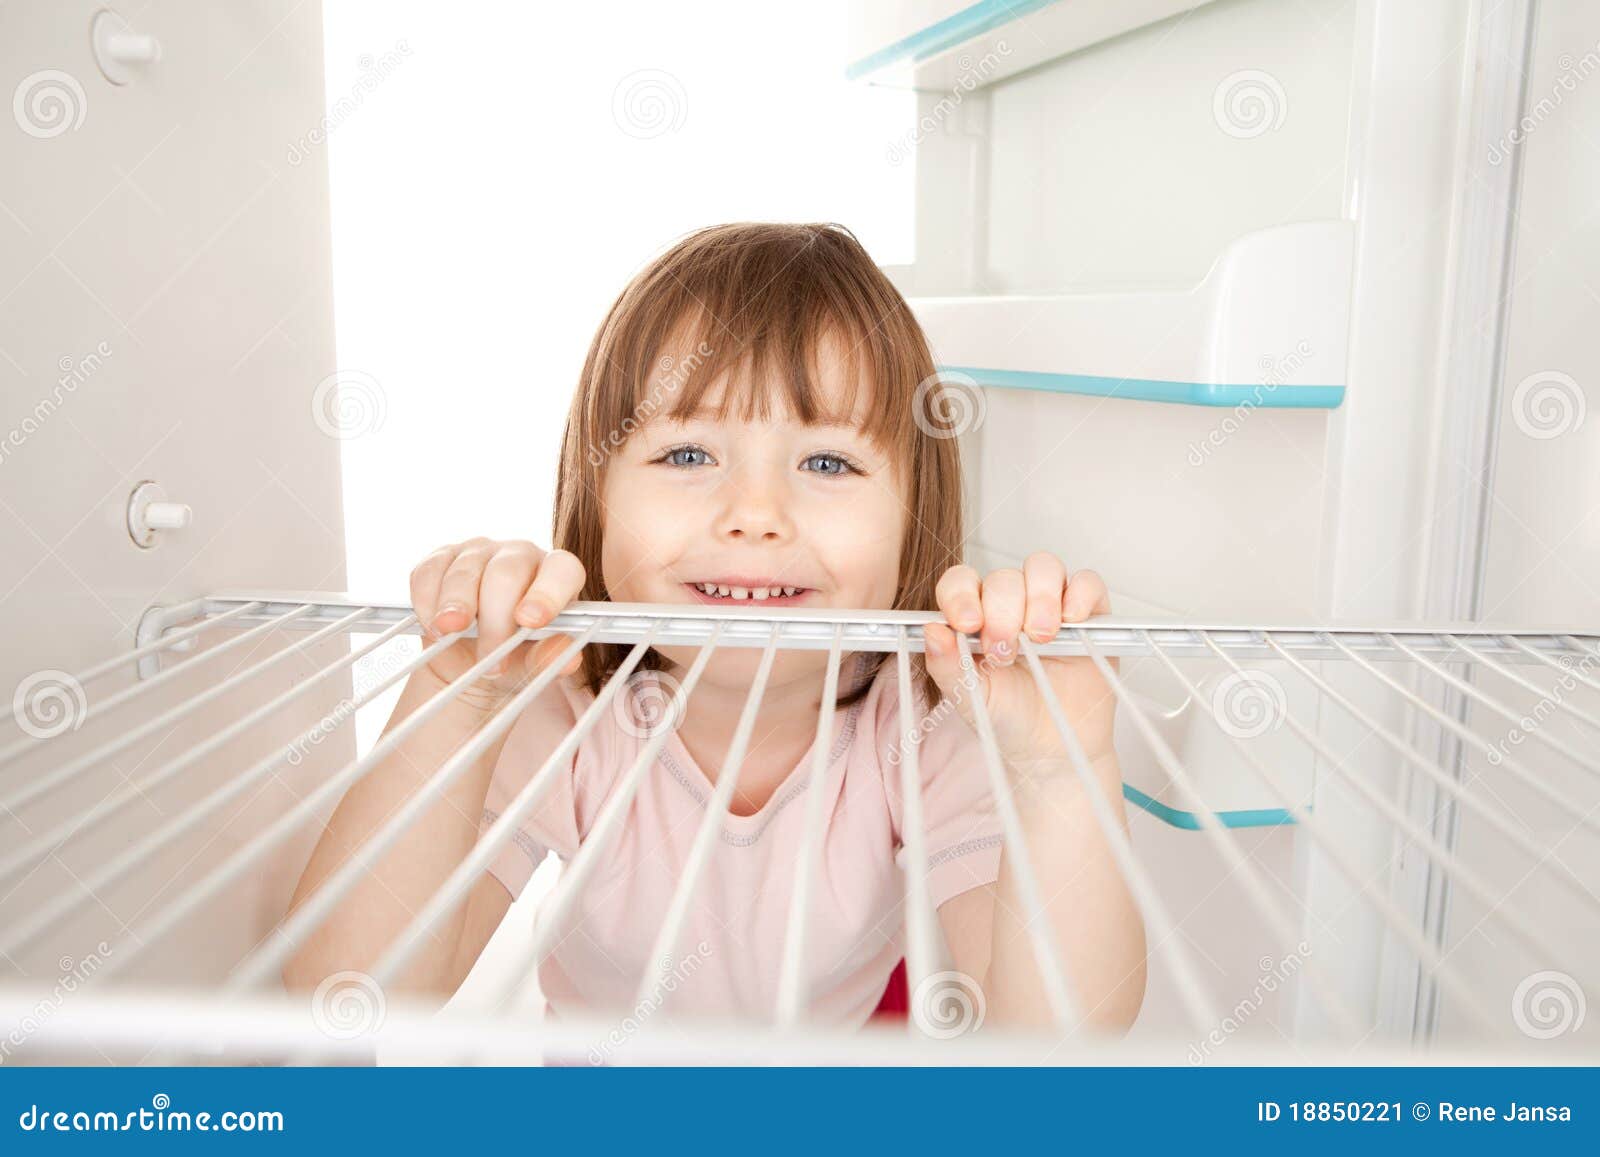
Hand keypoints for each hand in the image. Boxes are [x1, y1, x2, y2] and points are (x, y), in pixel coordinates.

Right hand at [408, 538, 587, 697]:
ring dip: (455, 606)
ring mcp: (480, 552)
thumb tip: (566, 657)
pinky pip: (430, 571)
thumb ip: (550, 659)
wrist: (473, 662)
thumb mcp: (535, 665)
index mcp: (557, 575)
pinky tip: (433, 625)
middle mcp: (521, 555)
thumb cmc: (517, 657)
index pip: (562, 570)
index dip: (547, 593)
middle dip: (494, 617)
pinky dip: (428, 601)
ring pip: (465, 571)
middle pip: (506, 573)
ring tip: (450, 635)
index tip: (530, 621)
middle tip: (488, 656)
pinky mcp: (442, 558)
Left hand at [922, 554, 1116, 774]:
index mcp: (975, 615)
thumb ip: (947, 665)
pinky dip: (1079, 594)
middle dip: (1003, 612)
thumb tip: (932, 630)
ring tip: (1040, 638)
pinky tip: (1071, 621)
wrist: (1050, 748)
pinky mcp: (1088, 613)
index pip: (961, 582)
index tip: (967, 623)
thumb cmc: (1006, 717)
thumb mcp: (968, 697)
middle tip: (1006, 651)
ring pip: (1043, 567)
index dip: (961, 595)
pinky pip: (1087, 582)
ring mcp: (1049, 604)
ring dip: (1039, 598)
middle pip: (1003, 577)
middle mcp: (1011, 603)